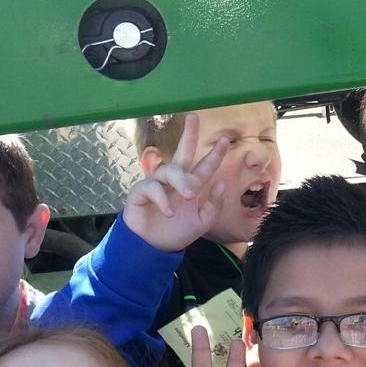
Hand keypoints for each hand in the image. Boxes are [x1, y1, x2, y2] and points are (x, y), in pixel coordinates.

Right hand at [124, 112, 228, 252]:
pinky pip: (153, 188)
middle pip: (182, 152)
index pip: (204, 165)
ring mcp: (157, 183)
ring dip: (181, 181)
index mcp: (191, 185)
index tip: (224, 140)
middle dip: (188, 134)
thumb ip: (213, 205)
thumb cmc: (177, 232)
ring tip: (189, 195)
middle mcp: (174, 180)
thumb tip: (221, 183)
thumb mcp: (202, 222)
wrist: (153, 248)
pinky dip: (163, 199)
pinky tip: (169, 212)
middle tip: (194, 117)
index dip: (214, 154)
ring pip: (170, 171)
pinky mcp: (141, 192)